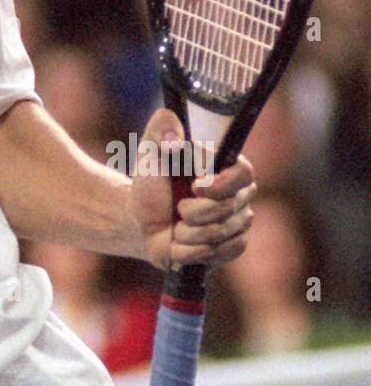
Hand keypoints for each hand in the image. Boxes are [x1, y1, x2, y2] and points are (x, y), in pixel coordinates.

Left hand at [129, 108, 255, 271]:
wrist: (142, 221)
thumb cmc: (151, 184)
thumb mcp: (149, 153)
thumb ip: (160, 132)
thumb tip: (172, 131)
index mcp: (228, 167)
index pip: (244, 173)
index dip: (221, 184)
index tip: (195, 186)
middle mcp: (240, 195)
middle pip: (227, 209)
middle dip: (191, 211)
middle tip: (178, 207)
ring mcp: (239, 223)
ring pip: (218, 234)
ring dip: (186, 232)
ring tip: (176, 225)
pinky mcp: (231, 248)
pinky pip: (214, 254)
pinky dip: (188, 250)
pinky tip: (180, 242)